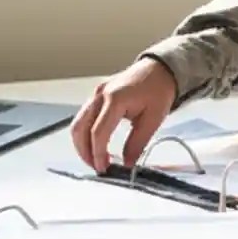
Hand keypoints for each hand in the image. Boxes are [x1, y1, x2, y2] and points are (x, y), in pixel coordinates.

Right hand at [69, 57, 177, 172]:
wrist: (160, 69)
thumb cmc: (158, 90)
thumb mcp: (153, 119)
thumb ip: (137, 143)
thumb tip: (127, 164)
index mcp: (115, 99)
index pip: (98, 132)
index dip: (97, 153)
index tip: (103, 169)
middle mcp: (100, 94)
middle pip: (79, 128)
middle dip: (84, 152)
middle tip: (97, 168)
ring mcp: (96, 93)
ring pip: (78, 123)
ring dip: (82, 144)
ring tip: (96, 159)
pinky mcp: (96, 95)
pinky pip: (83, 117)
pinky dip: (86, 133)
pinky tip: (97, 145)